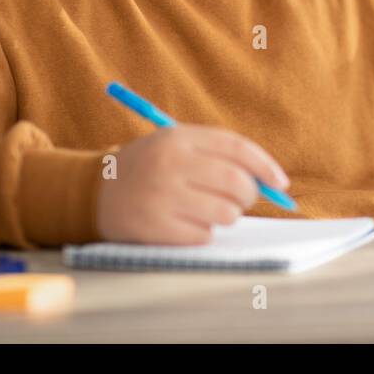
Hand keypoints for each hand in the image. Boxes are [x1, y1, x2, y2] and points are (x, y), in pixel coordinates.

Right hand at [96, 124, 289, 244]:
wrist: (93, 191)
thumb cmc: (150, 167)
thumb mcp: (176, 144)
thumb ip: (219, 154)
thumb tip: (270, 181)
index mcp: (178, 138)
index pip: (237, 149)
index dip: (265, 166)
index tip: (280, 183)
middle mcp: (170, 165)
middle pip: (236, 183)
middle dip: (250, 195)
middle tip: (243, 200)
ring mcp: (161, 198)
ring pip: (226, 213)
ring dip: (227, 216)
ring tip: (209, 210)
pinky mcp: (154, 228)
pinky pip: (203, 236)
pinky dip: (203, 232)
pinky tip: (186, 223)